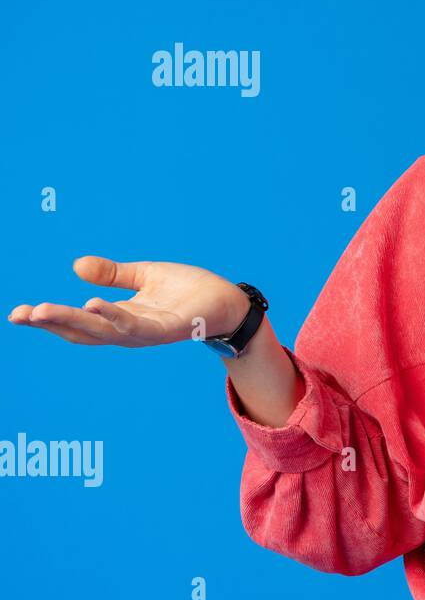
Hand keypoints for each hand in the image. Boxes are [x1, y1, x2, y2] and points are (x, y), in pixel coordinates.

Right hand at [8, 255, 250, 347]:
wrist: (228, 300)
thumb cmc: (188, 290)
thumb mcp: (144, 276)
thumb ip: (113, 274)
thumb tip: (76, 266)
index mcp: (120, 318)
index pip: (78, 322)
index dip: (48, 319)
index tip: (17, 314)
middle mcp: (129, 330)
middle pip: (83, 330)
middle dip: (50, 323)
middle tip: (20, 314)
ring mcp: (148, 332)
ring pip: (104, 331)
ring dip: (74, 321)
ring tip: (44, 310)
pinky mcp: (169, 329)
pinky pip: (137, 325)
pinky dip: (115, 317)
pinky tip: (94, 305)